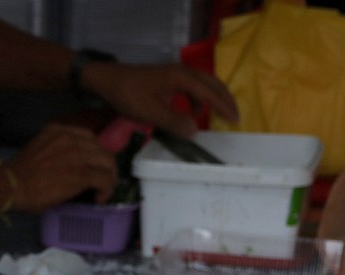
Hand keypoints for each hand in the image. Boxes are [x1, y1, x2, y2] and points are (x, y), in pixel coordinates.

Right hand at [7, 123, 117, 207]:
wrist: (10, 185)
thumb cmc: (18, 174)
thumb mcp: (39, 150)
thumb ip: (56, 150)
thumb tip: (68, 165)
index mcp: (59, 131)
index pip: (89, 136)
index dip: (96, 152)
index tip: (94, 164)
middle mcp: (71, 138)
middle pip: (101, 149)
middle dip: (105, 165)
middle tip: (102, 179)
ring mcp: (78, 155)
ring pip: (107, 163)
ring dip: (109, 177)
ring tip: (103, 189)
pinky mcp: (81, 173)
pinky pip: (105, 179)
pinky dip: (106, 190)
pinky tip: (99, 198)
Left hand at [83, 62, 239, 137]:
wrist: (108, 81)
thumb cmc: (129, 95)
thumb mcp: (150, 112)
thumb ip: (173, 122)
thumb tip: (195, 132)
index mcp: (182, 77)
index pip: (210, 92)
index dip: (224, 107)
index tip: (236, 120)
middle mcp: (183, 72)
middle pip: (212, 84)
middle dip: (225, 100)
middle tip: (235, 117)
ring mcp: (175, 74)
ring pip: (202, 85)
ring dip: (211, 100)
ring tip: (216, 117)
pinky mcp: (168, 79)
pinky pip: (191, 88)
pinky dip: (197, 100)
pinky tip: (192, 114)